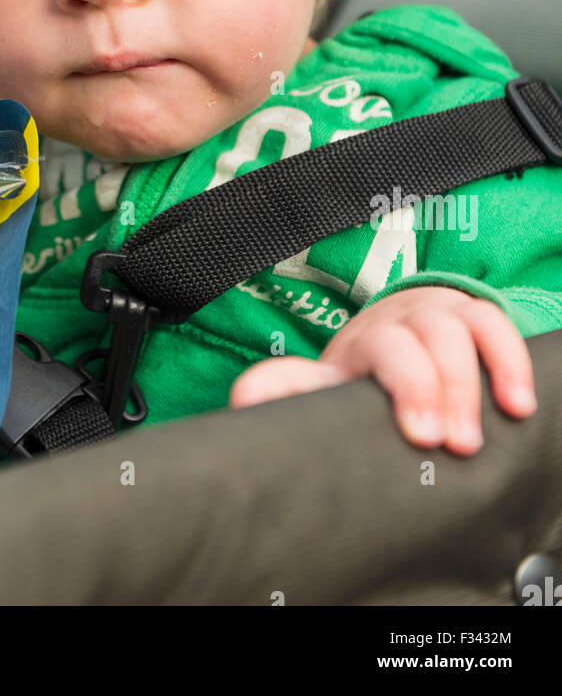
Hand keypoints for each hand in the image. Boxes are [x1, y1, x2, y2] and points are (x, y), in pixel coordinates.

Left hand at [228, 286, 537, 454]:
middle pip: (420, 342)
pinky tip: (519, 405)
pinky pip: (494, 325)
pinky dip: (509, 361)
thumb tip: (242, 399)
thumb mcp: (325, 385)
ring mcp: (436, 316)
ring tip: (478, 438)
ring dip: (471, 383)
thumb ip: (289, 391)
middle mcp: (397, 323)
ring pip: (457, 332)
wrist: (394, 329)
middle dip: (437, 390)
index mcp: (358, 345)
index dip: (403, 387)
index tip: (417, 435)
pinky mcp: (471, 317)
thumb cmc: (360, 373)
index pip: (380, 353)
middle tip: (448, 444)